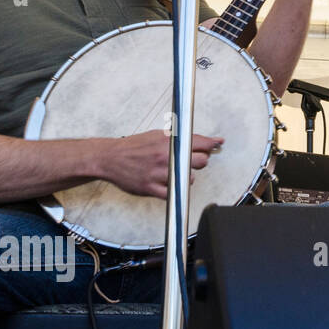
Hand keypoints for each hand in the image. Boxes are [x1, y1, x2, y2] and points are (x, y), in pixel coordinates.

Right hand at [97, 130, 223, 198]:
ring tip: (172, 172)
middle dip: (199, 161)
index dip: (211, 144)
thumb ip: (179, 138)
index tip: (218, 143)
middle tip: (190, 160)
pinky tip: (168, 182)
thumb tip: (200, 139)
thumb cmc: (133, 147)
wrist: (110, 158)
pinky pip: (173, 192)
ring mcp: (159, 173)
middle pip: (201, 162)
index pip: (200, 143)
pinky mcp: (151, 187)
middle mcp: (165, 157)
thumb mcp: (157, 135)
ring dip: (185, 177)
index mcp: (168, 142)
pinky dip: (174, 189)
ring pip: (189, 179)